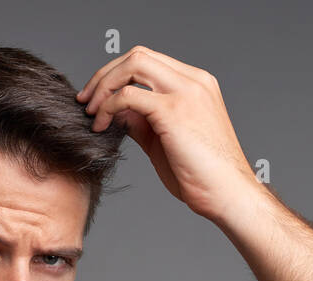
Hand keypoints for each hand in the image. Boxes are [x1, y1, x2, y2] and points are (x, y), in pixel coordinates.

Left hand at [76, 46, 258, 221]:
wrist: (226, 194)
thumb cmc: (200, 175)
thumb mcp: (164, 139)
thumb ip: (142, 120)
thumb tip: (116, 111)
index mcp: (195, 84)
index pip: (148, 61)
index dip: (116, 75)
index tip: (96, 99)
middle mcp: (193, 81)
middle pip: (138, 55)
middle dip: (104, 75)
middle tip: (86, 102)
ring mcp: (186, 92)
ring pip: (133, 64)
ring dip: (104, 86)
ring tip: (91, 114)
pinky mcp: (174, 111)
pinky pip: (129, 95)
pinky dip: (109, 106)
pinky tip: (101, 127)